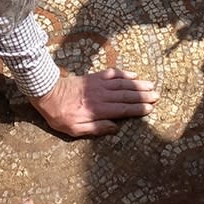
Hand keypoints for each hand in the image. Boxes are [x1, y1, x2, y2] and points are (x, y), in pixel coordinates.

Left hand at [29, 68, 159, 136]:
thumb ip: (96, 128)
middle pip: (126, 95)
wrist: (46, 93)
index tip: (150, 108)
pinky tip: (133, 75)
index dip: (137, 109)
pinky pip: (112, 74)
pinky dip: (123, 74)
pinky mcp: (93, 77)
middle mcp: (101, 96)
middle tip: (157, 96)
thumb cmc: (59, 115)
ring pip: (122, 84)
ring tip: (151, 85)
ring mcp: (98, 84)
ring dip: (137, 85)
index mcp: (98, 110)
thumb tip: (115, 127)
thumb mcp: (74, 129)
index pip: (122, 109)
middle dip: (143, 96)